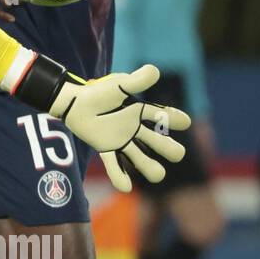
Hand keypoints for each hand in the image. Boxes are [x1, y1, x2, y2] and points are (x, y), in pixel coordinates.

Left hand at [50, 64, 190, 191]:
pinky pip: (114, 165)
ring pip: (140, 157)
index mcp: (140, 111)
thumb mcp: (118, 85)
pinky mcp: (106, 148)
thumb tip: (155, 71)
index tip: (185, 122)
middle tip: (177, 154)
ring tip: (158, 174)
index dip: (173, 119)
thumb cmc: (99, 92)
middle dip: (167, 148)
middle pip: (156, 142)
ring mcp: (121, 140)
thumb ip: (136, 81)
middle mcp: (134, 129)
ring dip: (149, 166)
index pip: (161, 116)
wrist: (74, 102)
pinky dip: (119, 176)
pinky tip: (125, 187)